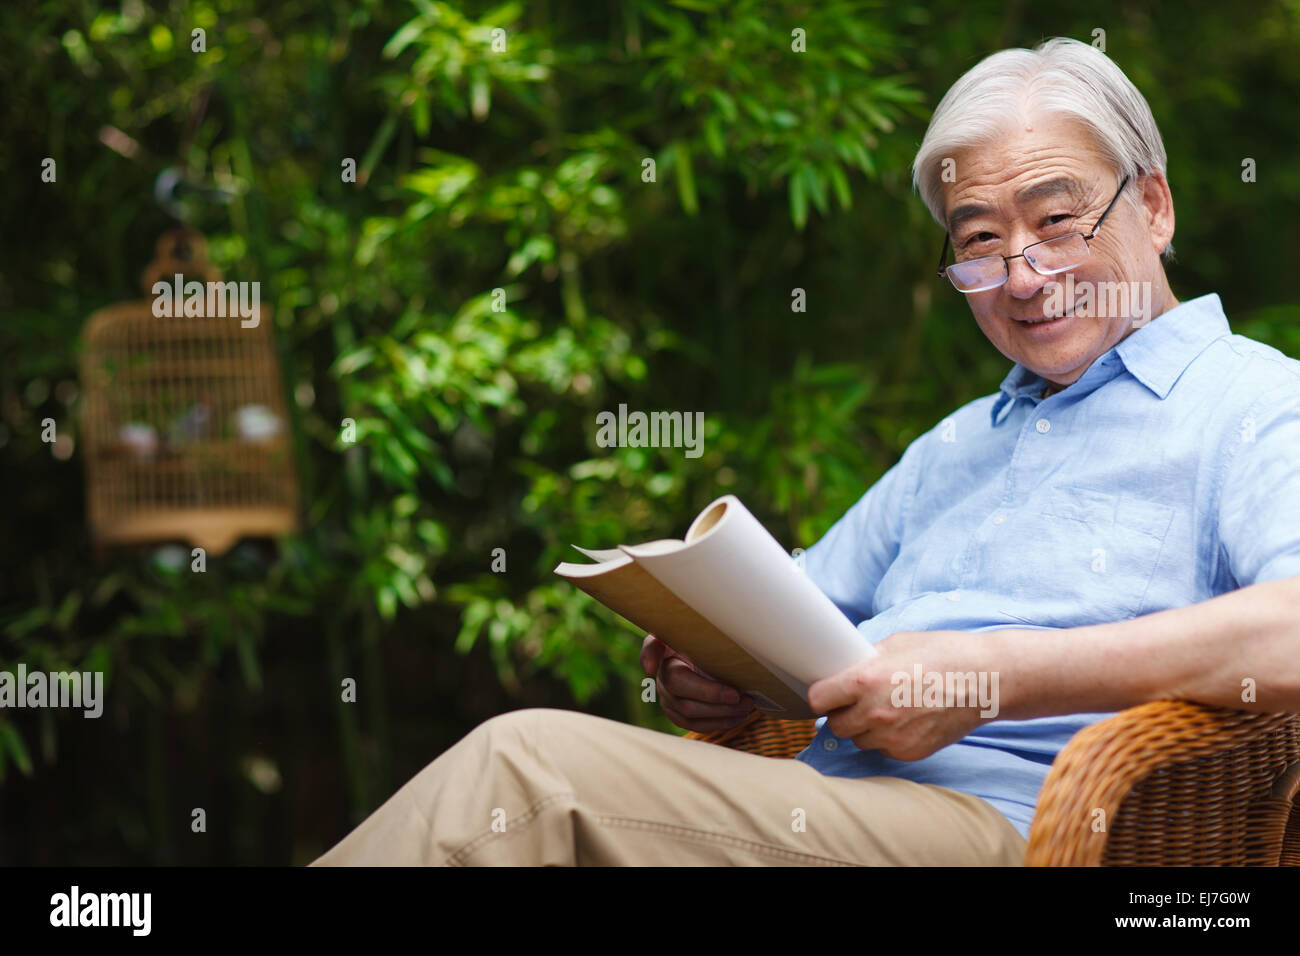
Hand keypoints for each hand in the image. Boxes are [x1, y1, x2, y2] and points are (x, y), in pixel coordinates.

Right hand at [640, 634, 754, 732]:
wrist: (710, 657)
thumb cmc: (707, 642)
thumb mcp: (700, 632)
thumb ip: (694, 629)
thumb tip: (657, 660)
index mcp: (666, 651)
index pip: (653, 649)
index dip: (650, 658)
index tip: (652, 667)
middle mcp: (662, 677)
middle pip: (680, 691)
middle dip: (714, 697)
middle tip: (742, 697)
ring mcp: (667, 698)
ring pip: (690, 715)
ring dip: (722, 714)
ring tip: (746, 707)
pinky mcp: (677, 714)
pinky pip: (695, 725)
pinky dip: (719, 723)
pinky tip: (738, 716)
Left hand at [806, 630, 999, 760]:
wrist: (986, 680)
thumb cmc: (943, 654)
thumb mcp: (897, 643)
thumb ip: (866, 659)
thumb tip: (845, 667)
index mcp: (866, 681)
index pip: (818, 700)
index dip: (821, 695)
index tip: (825, 693)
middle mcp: (875, 712)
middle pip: (835, 726)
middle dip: (842, 713)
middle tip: (857, 700)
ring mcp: (893, 737)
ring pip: (859, 740)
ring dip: (864, 728)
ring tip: (887, 708)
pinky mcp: (910, 752)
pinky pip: (884, 750)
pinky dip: (887, 739)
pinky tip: (905, 720)